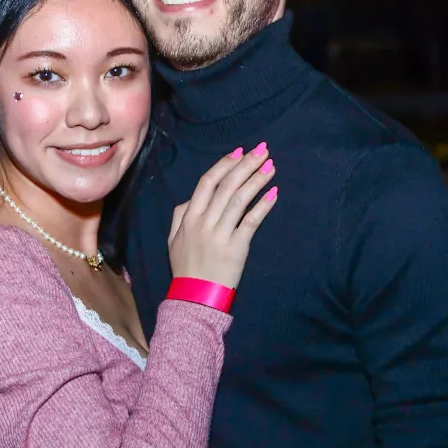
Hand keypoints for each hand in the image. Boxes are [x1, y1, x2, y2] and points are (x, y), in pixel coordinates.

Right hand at [168, 144, 277, 289]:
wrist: (194, 296)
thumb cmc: (186, 266)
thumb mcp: (173, 238)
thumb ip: (181, 214)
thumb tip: (193, 197)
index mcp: (189, 217)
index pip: (207, 183)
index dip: (224, 164)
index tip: (240, 151)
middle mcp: (204, 222)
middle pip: (227, 186)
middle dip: (246, 165)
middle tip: (263, 150)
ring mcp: (221, 234)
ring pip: (240, 200)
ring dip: (257, 180)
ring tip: (271, 166)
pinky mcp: (237, 248)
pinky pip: (251, 222)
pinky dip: (263, 206)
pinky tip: (274, 193)